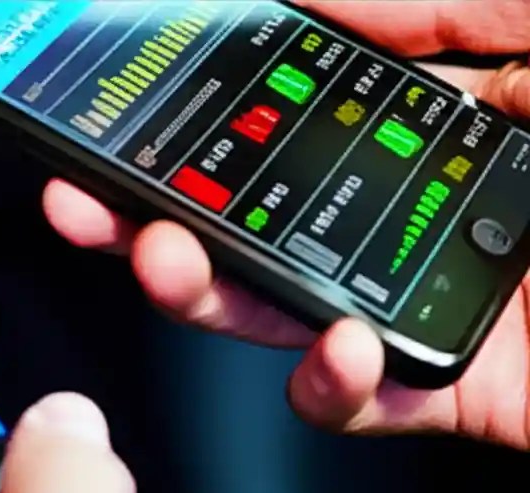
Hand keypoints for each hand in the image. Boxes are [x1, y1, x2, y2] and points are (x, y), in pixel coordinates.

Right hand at [44, 1, 529, 448]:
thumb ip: (448, 12)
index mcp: (439, 122)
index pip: (289, 121)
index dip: (200, 121)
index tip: (130, 111)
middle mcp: (414, 211)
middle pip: (256, 219)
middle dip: (156, 212)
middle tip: (91, 200)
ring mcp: (427, 301)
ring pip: (278, 312)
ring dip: (205, 293)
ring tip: (163, 262)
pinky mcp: (456, 387)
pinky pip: (360, 398)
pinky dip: (330, 381)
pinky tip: (337, 344)